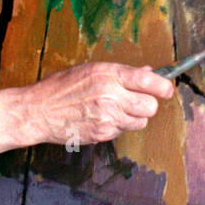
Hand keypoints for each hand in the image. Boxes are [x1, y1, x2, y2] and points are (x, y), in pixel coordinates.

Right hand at [0, 63, 175, 155]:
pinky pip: (122, 131)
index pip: (150, 83)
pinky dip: (117, 127)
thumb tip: (147, 74)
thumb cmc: (61, 87)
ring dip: (133, 117)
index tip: (165, 90)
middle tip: (135, 101)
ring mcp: (107, 117)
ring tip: (114, 110)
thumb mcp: (90, 70)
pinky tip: (101, 119)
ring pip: (140, 122)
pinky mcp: (102, 134)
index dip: (163, 88)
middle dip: (146, 105)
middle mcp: (110, 95)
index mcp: (108, 74)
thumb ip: (120, 73)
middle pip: (151, 107)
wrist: (38, 111)